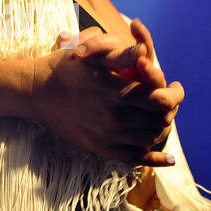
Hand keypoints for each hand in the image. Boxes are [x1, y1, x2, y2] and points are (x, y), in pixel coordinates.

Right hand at [32, 20, 183, 167]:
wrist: (35, 92)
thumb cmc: (64, 67)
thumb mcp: (91, 54)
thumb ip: (121, 55)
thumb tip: (144, 52)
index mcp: (117, 92)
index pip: (161, 100)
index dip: (175, 94)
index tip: (175, 86)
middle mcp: (115, 117)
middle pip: (160, 120)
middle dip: (170, 109)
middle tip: (169, 100)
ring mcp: (107, 136)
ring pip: (150, 138)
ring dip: (161, 127)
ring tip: (161, 116)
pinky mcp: (100, 148)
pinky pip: (134, 159)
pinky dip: (154, 159)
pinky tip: (168, 159)